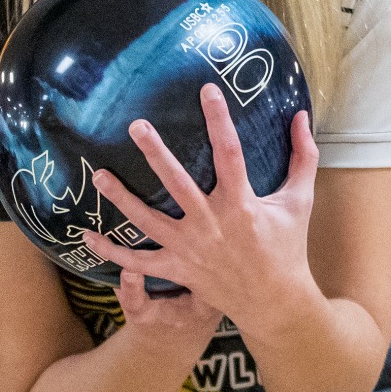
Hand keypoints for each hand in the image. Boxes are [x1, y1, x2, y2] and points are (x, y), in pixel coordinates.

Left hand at [82, 85, 321, 332]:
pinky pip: (138, 261)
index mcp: (242, 203)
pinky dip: (111, 251)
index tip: (207, 90)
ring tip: (99, 174)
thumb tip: (302, 117)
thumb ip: (303, 157)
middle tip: (135, 126)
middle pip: (177, 183)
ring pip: (148, 221)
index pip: (230, 153)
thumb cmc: (287, 247)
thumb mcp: (299, 201)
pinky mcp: (178, 268)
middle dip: (155, 153)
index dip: (219, 120)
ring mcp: (190, 247)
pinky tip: (87, 236)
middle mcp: (211, 223)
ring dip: (121, 198)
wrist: (273, 301)